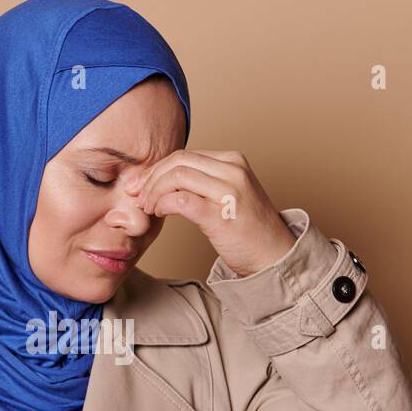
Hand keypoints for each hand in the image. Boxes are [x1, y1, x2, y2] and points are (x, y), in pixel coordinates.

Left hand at [126, 149, 295, 276]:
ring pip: (177, 176)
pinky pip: (181, 200)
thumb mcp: (228, 194)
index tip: (141, 183)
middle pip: (178, 161)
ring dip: (154, 191)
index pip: (184, 154)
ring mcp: (230, 191)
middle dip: (151, 177)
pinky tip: (158, 213)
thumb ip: (203, 182)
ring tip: (147, 207)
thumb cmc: (248, 230)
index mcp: (233, 161)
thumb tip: (164, 179)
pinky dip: (162, 203)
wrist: (274, 256)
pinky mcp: (222, 215)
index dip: (157, 168)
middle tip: (137, 195)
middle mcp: (233, 171)